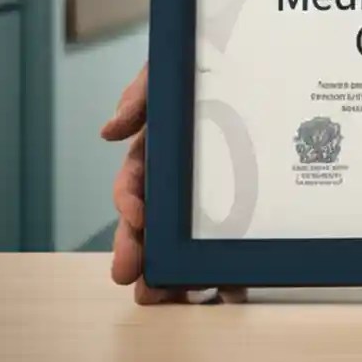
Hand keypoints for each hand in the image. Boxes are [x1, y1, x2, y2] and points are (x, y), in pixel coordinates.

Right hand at [100, 63, 246, 304]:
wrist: (251, 62)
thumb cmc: (201, 69)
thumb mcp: (168, 73)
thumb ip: (140, 96)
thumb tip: (110, 130)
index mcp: (153, 155)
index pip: (133, 185)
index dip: (129, 203)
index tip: (137, 218)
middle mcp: (172, 185)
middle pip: (148, 226)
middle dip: (137, 254)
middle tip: (135, 283)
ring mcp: (201, 202)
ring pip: (179, 244)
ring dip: (172, 274)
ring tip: (171, 299)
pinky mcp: (235, 215)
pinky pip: (224, 246)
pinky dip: (222, 270)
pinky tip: (226, 289)